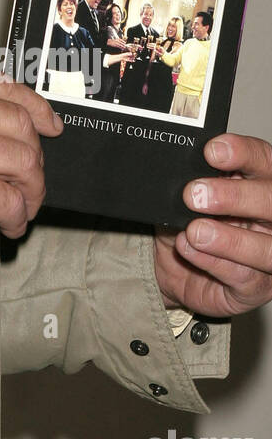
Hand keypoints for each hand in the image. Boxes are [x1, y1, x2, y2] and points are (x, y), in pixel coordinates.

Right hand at [0, 67, 63, 245]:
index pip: (2, 85)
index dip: (35, 107)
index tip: (49, 125)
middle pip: (20, 124)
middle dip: (34, 155)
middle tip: (30, 177)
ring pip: (22, 161)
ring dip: (31, 188)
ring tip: (22, 205)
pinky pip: (8, 199)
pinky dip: (17, 216)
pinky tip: (10, 224)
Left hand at [153, 134, 271, 316]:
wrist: (176, 266)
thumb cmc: (190, 220)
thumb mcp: (188, 194)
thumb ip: (194, 178)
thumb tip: (182, 165)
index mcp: (260, 183)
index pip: (262, 160)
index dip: (243, 153)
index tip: (212, 151)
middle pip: (271, 201)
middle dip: (235, 196)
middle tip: (194, 195)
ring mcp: (269, 253)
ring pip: (267, 248)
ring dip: (229, 238)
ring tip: (194, 230)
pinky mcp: (255, 286)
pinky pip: (242, 275)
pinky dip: (212, 260)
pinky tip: (188, 248)